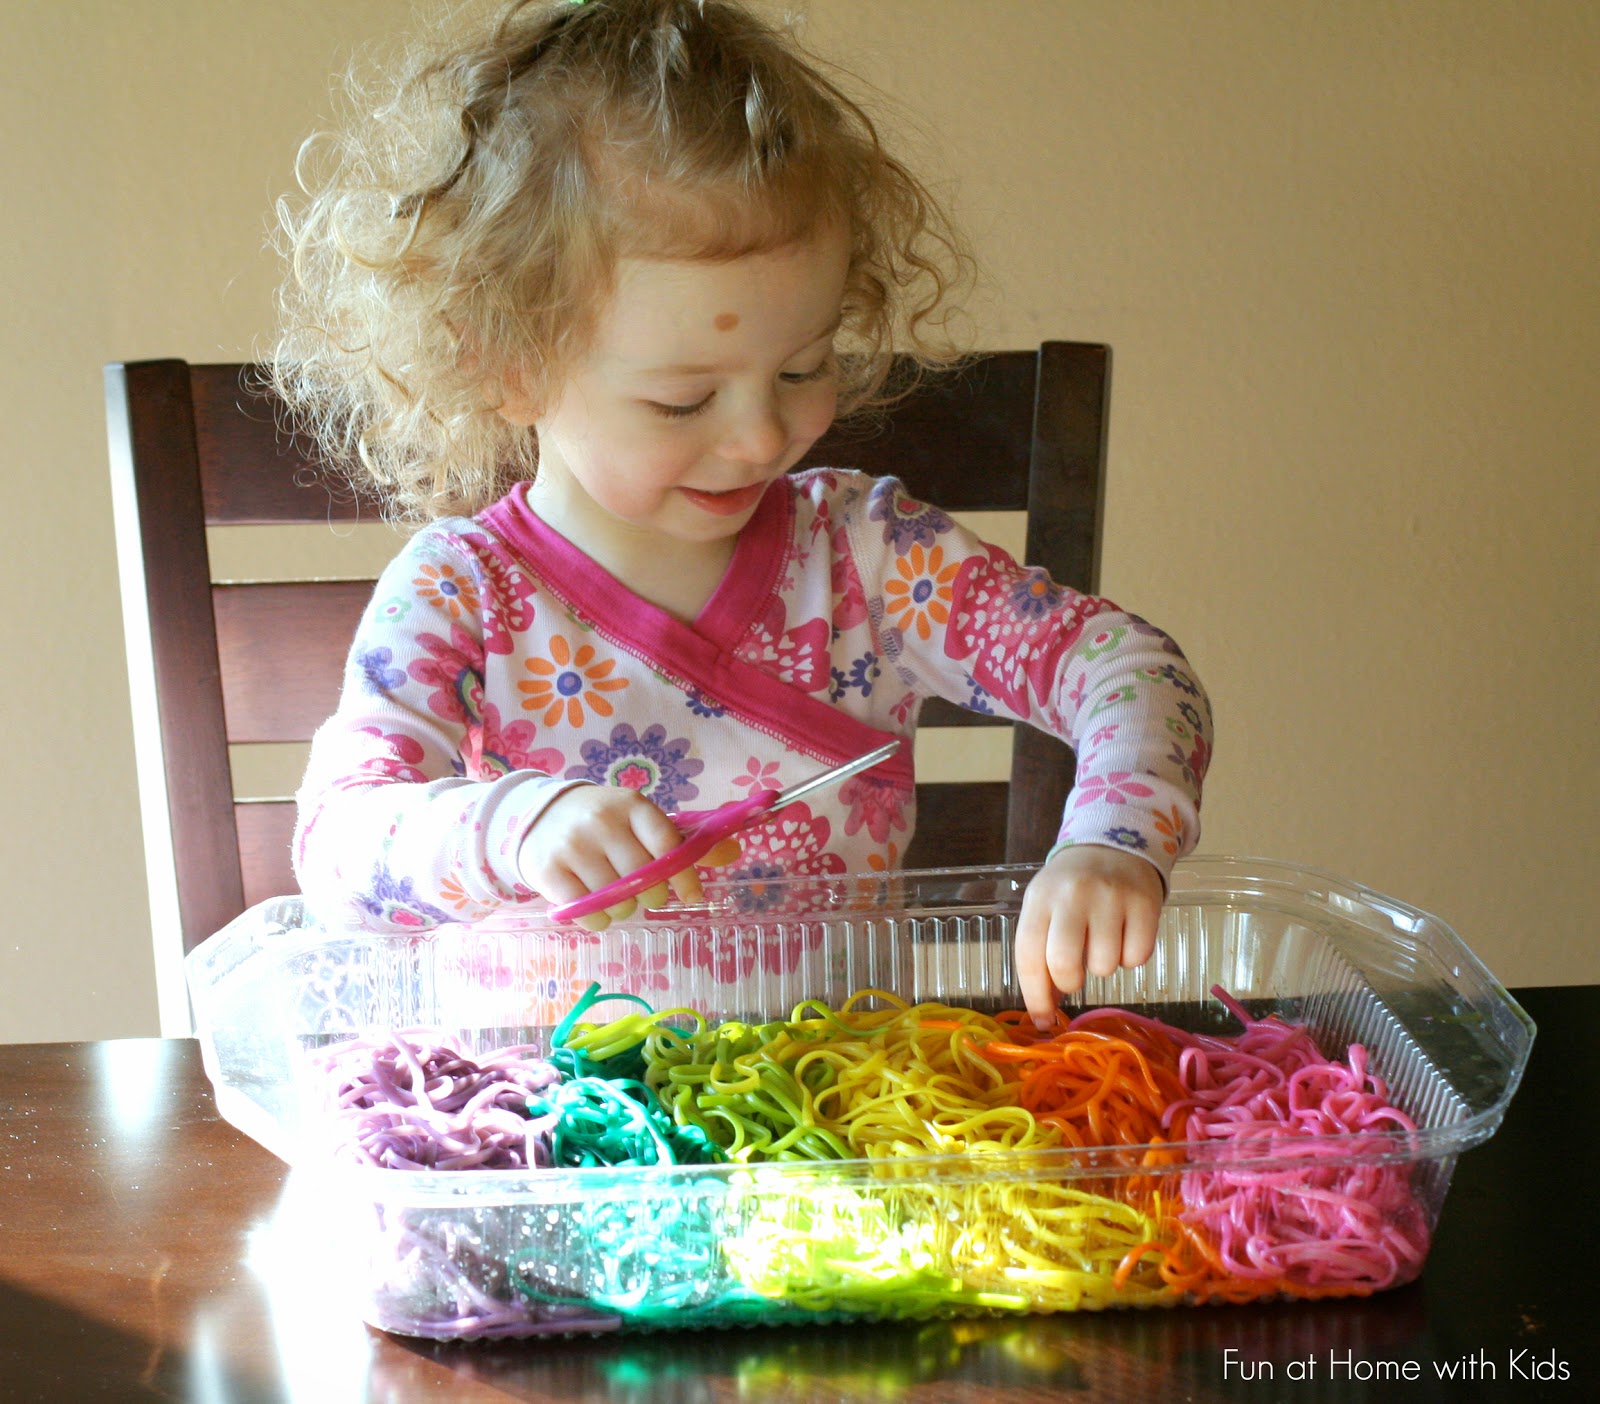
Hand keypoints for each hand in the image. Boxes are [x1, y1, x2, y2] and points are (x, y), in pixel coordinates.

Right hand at [518, 785, 740, 930]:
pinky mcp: (547, 871)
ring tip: (613, 893)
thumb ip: (684, 840)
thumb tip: (734, 853)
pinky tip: (593, 904)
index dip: (685, 876)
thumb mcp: (641, 821)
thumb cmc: (603, 822)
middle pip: (645, 880)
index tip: (693, 896)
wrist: (539, 815)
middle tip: (641, 889)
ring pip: (618, 902)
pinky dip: (599, 920)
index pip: (669, 845)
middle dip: (651, 894)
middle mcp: (602, 821)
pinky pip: (589, 915)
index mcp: (632, 806)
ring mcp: (572, 846)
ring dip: (624, 908)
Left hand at [1013, 845, 1164, 1027]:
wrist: (1114, 845)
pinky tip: (1125, 934)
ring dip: (1103, 965)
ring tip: (1102, 940)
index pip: (1028, 956)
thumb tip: (1046, 1010)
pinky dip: (1131, 957)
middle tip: (1076, 973)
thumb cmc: (1071, 888)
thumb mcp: (1046, 908)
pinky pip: (1137, 957)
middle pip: (1064, 964)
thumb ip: (1040, 952)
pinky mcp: (1144, 902)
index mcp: (1039, 899)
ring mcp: (1110, 897)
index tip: (1043, 1021)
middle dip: (1070, 982)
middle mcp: (1072, 895)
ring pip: (1104, 966)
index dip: (1035, 997)